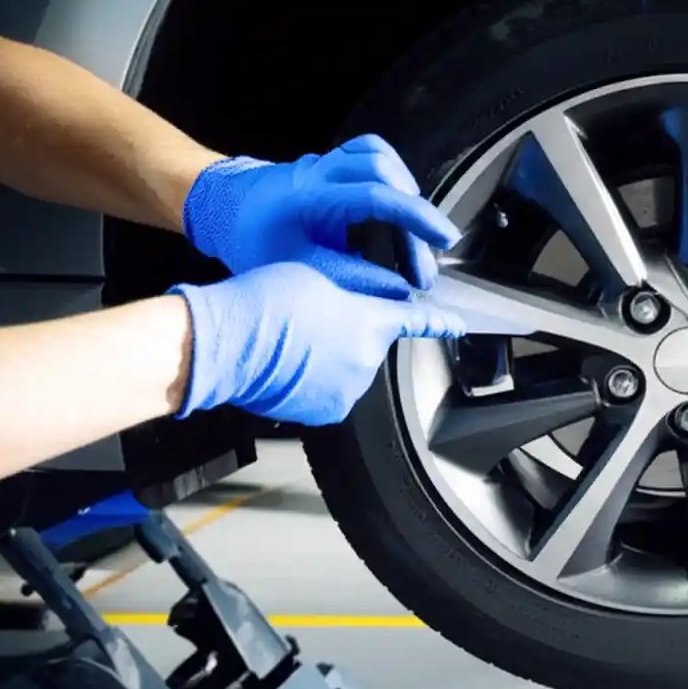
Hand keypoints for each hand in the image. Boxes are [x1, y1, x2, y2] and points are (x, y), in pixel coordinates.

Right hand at [169, 262, 464, 424]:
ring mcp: (347, 390)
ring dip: (331, 360)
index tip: (458, 326)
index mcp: (370, 323)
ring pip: (349, 370)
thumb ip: (355, 293)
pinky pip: (328, 393)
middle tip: (313, 324)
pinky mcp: (325, 411)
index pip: (414, 321)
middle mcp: (367, 361)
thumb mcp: (319, 277)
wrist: (229, 341)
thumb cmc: (268, 301)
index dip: (438, 322)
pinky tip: (289, 367)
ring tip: (294, 345)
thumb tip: (368, 306)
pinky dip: (314, 383)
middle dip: (350, 336)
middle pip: (370, 346)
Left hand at [182, 134, 459, 297]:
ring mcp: (325, 161)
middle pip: (385, 173)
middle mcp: (320, 170)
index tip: (444, 239)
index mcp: (312, 196)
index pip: (378, 196)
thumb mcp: (300, 271)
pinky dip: (391, 177)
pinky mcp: (330, 161)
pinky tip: (395, 209)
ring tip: (414, 232)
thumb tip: (399, 290)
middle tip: (426, 258)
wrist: (222, 210)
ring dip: (405, 191)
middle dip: (415, 214)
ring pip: (380, 156)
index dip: (416, 218)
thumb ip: (353, 278)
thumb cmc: (254, 243)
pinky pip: (370, 154)